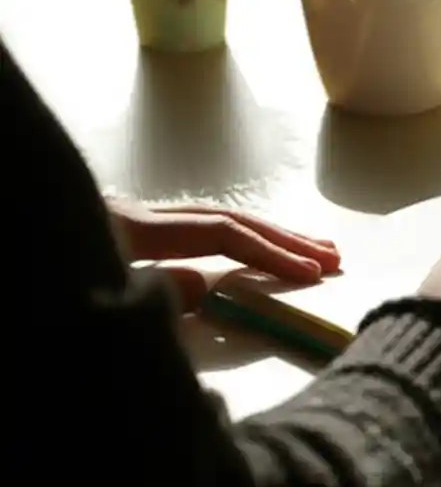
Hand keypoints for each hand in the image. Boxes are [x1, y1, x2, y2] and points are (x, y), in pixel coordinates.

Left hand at [107, 198, 341, 312]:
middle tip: (332, 258)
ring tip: (312, 250)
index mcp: (130, 229)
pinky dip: (233, 239)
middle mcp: (136, 215)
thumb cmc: (21, 303)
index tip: (310, 275)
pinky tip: (254, 250)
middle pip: (227, 218)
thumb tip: (205, 289)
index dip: (269, 253)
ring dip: (265, 236)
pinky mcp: (122, 233)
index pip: (221, 233)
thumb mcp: (99, 300)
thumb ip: (154, 295)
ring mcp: (129, 220)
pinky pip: (194, 229)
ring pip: (213, 219)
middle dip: (283, 239)